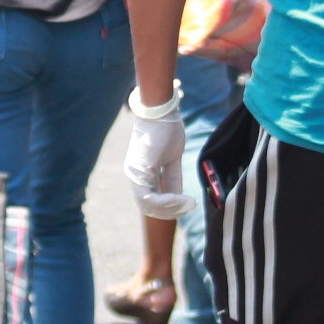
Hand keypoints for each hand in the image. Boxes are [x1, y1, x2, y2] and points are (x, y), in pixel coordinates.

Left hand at [124, 85, 192, 219]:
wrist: (161, 112)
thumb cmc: (167, 131)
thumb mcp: (172, 159)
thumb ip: (172, 178)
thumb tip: (179, 197)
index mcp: (141, 173)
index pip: (151, 200)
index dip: (169, 207)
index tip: (188, 204)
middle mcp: (134, 174)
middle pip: (149, 207)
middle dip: (171, 211)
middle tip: (189, 207)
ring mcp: (135, 173)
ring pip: (148, 205)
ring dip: (171, 208)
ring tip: (188, 203)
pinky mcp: (139, 169)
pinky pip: (150, 196)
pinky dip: (167, 202)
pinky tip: (182, 199)